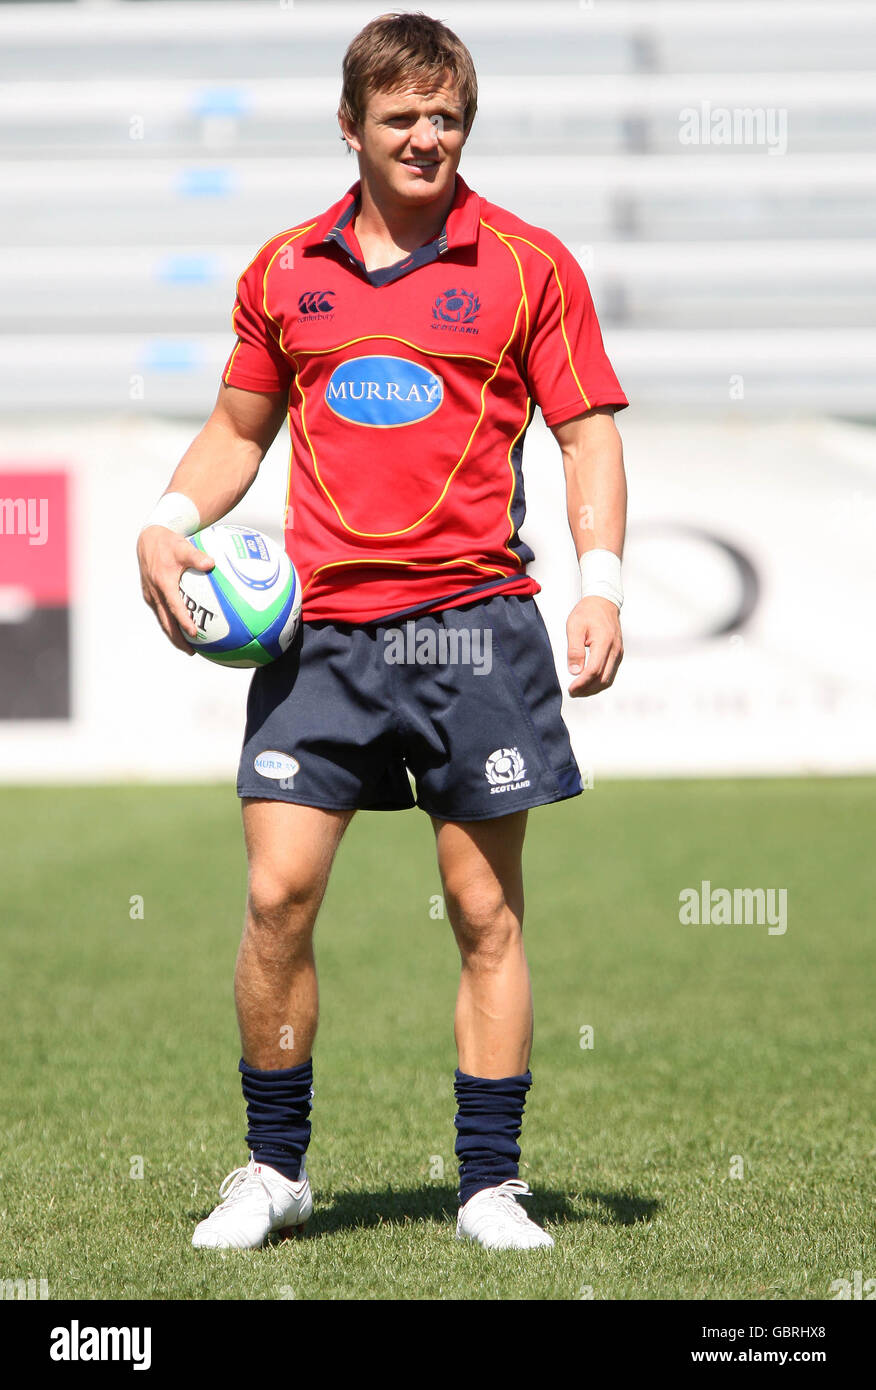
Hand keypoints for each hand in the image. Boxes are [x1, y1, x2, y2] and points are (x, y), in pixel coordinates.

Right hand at [137, 526, 214, 654]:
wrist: (148, 538)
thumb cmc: (168, 542)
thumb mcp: (183, 546)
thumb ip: (197, 557)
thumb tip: (211, 564)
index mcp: (163, 583)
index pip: (174, 607)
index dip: (183, 622)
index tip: (194, 634)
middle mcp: (154, 592)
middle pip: (166, 622)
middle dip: (177, 639)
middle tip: (192, 651)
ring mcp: (150, 594)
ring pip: (162, 620)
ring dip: (173, 634)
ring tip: (188, 647)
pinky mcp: (150, 594)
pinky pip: (161, 612)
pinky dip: (170, 623)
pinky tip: (181, 627)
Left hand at [566, 596, 622, 696]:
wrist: (603, 602)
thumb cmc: (587, 613)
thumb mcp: (575, 627)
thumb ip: (574, 650)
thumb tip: (574, 671)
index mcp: (604, 642)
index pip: (594, 670)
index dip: (582, 683)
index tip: (571, 689)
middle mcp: (615, 650)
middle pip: (603, 679)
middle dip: (587, 689)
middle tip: (573, 692)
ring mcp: (618, 653)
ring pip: (608, 679)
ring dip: (594, 688)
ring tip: (579, 690)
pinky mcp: (618, 654)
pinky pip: (610, 673)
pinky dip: (599, 682)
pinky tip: (588, 683)